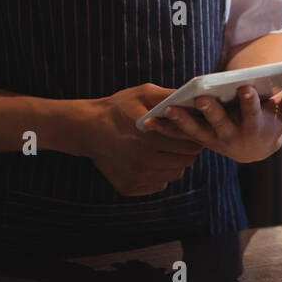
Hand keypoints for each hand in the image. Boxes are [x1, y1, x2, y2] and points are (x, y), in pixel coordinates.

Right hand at [71, 84, 204, 195]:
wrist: (86, 128)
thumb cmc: (118, 107)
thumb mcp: (143, 93)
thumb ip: (170, 96)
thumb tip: (195, 99)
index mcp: (150, 139)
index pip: (191, 144)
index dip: (193, 135)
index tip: (189, 129)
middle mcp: (144, 162)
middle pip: (186, 161)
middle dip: (187, 149)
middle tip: (179, 138)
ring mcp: (136, 177)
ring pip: (175, 174)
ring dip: (174, 162)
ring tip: (165, 148)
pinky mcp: (129, 187)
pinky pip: (159, 184)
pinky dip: (159, 174)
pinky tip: (151, 160)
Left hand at [141, 76, 281, 163]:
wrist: (256, 148)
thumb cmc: (272, 121)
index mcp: (256, 126)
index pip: (254, 113)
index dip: (251, 102)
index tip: (247, 88)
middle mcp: (234, 137)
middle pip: (221, 124)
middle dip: (212, 111)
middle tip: (202, 98)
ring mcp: (215, 141)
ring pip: (197, 133)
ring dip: (183, 123)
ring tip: (169, 110)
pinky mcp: (201, 141)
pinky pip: (181, 136)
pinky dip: (166, 130)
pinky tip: (149, 121)